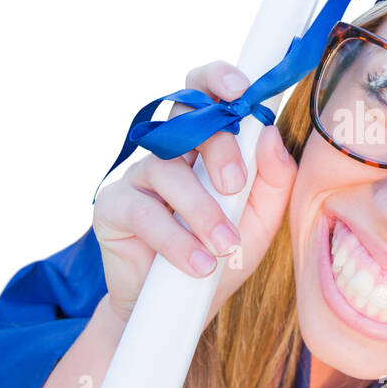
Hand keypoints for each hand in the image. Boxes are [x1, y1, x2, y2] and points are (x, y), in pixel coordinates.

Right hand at [91, 60, 297, 322]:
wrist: (184, 308)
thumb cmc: (224, 253)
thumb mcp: (262, 219)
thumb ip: (273, 178)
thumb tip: (270, 134)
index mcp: (205, 144)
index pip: (205, 94)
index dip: (217, 79)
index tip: (240, 90)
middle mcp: (169, 152)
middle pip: (187, 120)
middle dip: (218, 148)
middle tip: (235, 186)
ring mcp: (138, 176)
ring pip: (167, 170)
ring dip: (201, 211)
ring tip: (224, 248)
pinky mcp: (113, 208)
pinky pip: (144, 213)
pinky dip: (176, 240)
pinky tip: (199, 264)